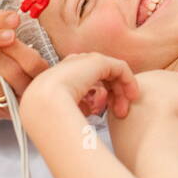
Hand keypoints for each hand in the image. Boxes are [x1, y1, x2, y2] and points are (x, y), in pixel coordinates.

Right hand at [21, 52, 139, 121]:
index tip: (100, 114)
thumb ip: (75, 109)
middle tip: (119, 114)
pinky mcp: (98, 61)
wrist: (44, 103)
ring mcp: (85, 61)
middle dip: (112, 96)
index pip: (84, 83)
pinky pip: (120, 68)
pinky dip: (128, 81)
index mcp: (60, 77)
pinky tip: (132, 96)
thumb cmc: (49, 115)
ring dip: (120, 92)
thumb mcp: (62, 113)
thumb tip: (86, 117)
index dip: (97, 98)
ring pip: (111, 73)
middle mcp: (72, 66)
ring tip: (123, 110)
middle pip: (100, 78)